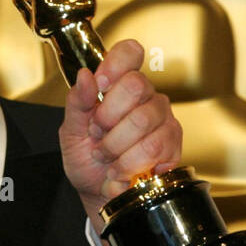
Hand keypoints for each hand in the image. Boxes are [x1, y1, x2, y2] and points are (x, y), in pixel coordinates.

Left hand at [59, 39, 182, 210]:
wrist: (99, 192)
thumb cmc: (86, 159)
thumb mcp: (72, 130)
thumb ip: (77, 102)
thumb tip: (85, 75)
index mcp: (119, 85)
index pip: (130, 52)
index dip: (115, 64)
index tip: (100, 84)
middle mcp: (146, 96)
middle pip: (134, 85)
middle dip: (107, 117)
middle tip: (97, 133)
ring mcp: (163, 118)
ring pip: (142, 120)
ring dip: (115, 145)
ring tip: (107, 156)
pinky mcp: (173, 143)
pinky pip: (154, 147)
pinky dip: (129, 163)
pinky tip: (122, 168)